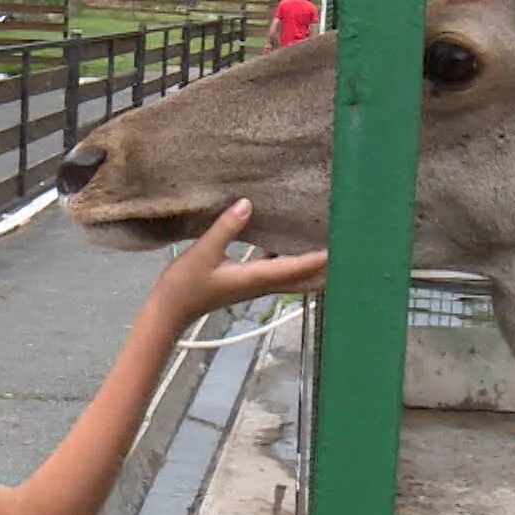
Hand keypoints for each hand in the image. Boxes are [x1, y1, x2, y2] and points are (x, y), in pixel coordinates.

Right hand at [149, 199, 326, 326]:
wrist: (169, 310)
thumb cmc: (184, 285)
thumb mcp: (203, 252)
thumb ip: (226, 228)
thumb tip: (248, 204)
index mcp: (257, 278)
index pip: (298, 268)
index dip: (321, 257)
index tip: (343, 243)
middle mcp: (263, 284)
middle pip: (306, 280)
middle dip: (326, 266)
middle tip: (344, 244)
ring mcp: (256, 285)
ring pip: (294, 276)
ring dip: (311, 263)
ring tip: (323, 238)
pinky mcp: (248, 282)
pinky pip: (278, 270)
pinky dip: (290, 258)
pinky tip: (286, 239)